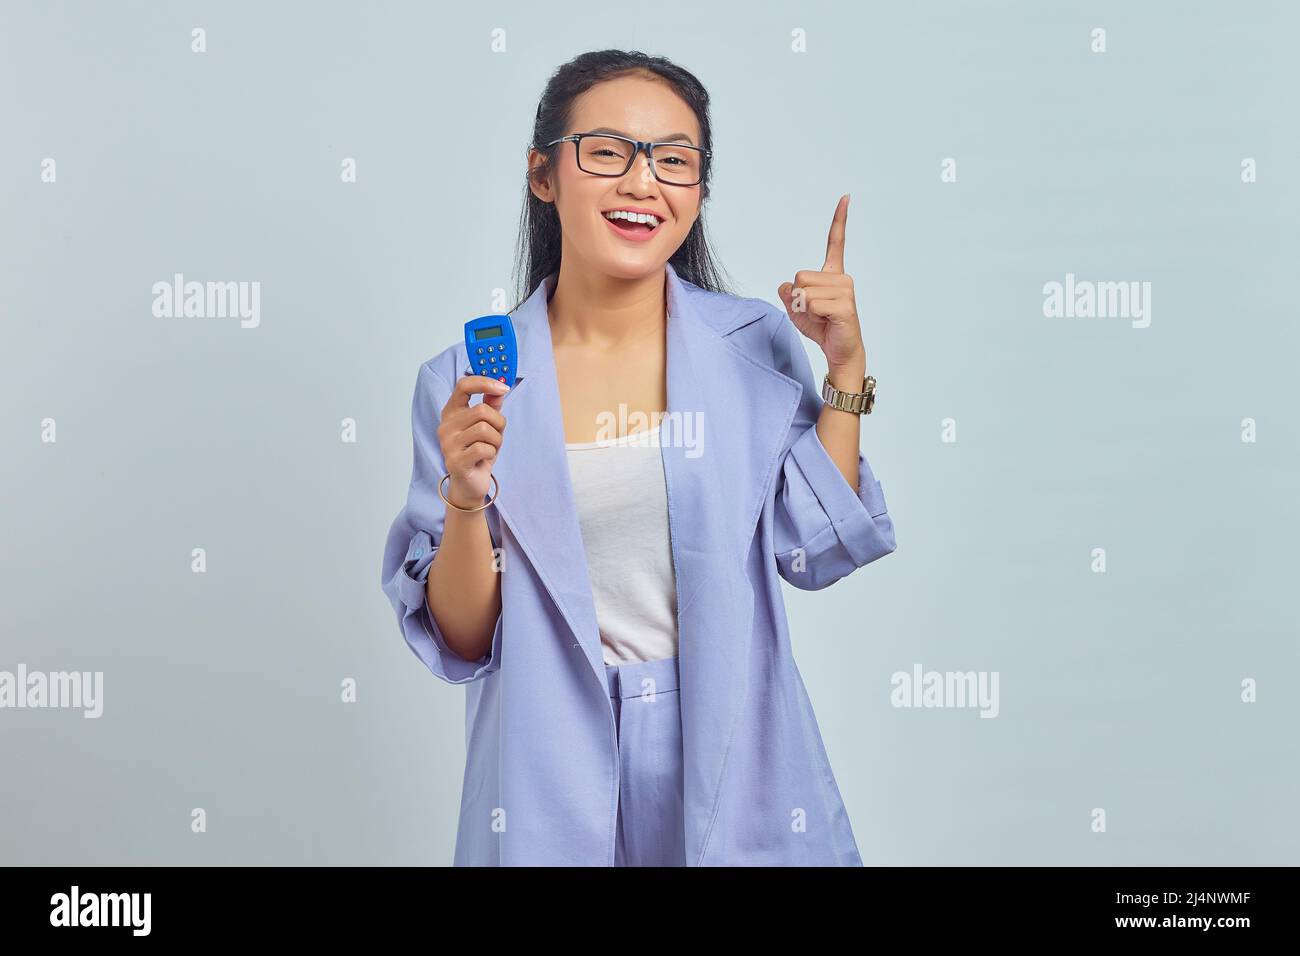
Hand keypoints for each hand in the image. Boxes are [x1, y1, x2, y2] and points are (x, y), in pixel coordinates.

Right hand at [438, 375, 509, 509]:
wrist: (469, 484)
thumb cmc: (478, 452)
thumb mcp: (488, 426)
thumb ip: (491, 406)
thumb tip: (499, 388)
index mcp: (451, 412)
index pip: (463, 386)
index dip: (484, 382)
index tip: (503, 387)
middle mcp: (446, 426)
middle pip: (481, 410)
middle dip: (498, 423)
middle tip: (498, 433)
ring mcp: (448, 444)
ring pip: (484, 429)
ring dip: (496, 440)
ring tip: (491, 448)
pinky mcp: (455, 461)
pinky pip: (483, 448)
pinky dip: (491, 453)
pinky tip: (485, 458)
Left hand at [776, 194, 866, 382]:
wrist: (840, 351)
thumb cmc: (822, 327)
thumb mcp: (796, 308)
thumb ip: (788, 293)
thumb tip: (788, 285)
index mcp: (833, 274)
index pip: (835, 242)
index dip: (839, 220)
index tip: (846, 198)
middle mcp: (842, 278)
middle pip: (800, 276)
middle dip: (797, 297)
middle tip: (814, 311)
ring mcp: (846, 291)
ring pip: (803, 291)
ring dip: (803, 308)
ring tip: (821, 317)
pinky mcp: (845, 306)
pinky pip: (811, 304)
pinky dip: (810, 315)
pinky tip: (826, 322)